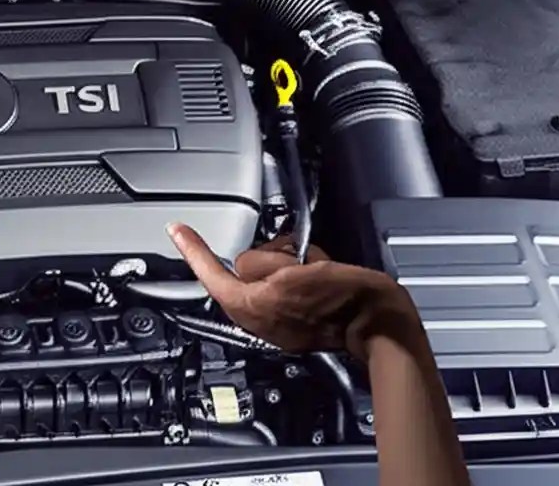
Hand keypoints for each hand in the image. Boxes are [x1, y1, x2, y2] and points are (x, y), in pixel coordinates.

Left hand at [167, 223, 422, 360]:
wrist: (381, 326)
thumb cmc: (351, 297)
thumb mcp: (303, 266)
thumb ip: (266, 263)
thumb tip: (252, 265)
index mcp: (257, 305)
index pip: (213, 274)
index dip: (193, 250)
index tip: (178, 231)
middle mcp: (260, 319)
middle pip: (240, 273)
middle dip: (265, 258)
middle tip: (295, 257)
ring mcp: (275, 325)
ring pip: (261, 279)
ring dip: (281, 267)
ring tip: (312, 270)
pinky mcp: (291, 327)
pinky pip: (278, 293)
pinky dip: (291, 281)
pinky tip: (317, 280)